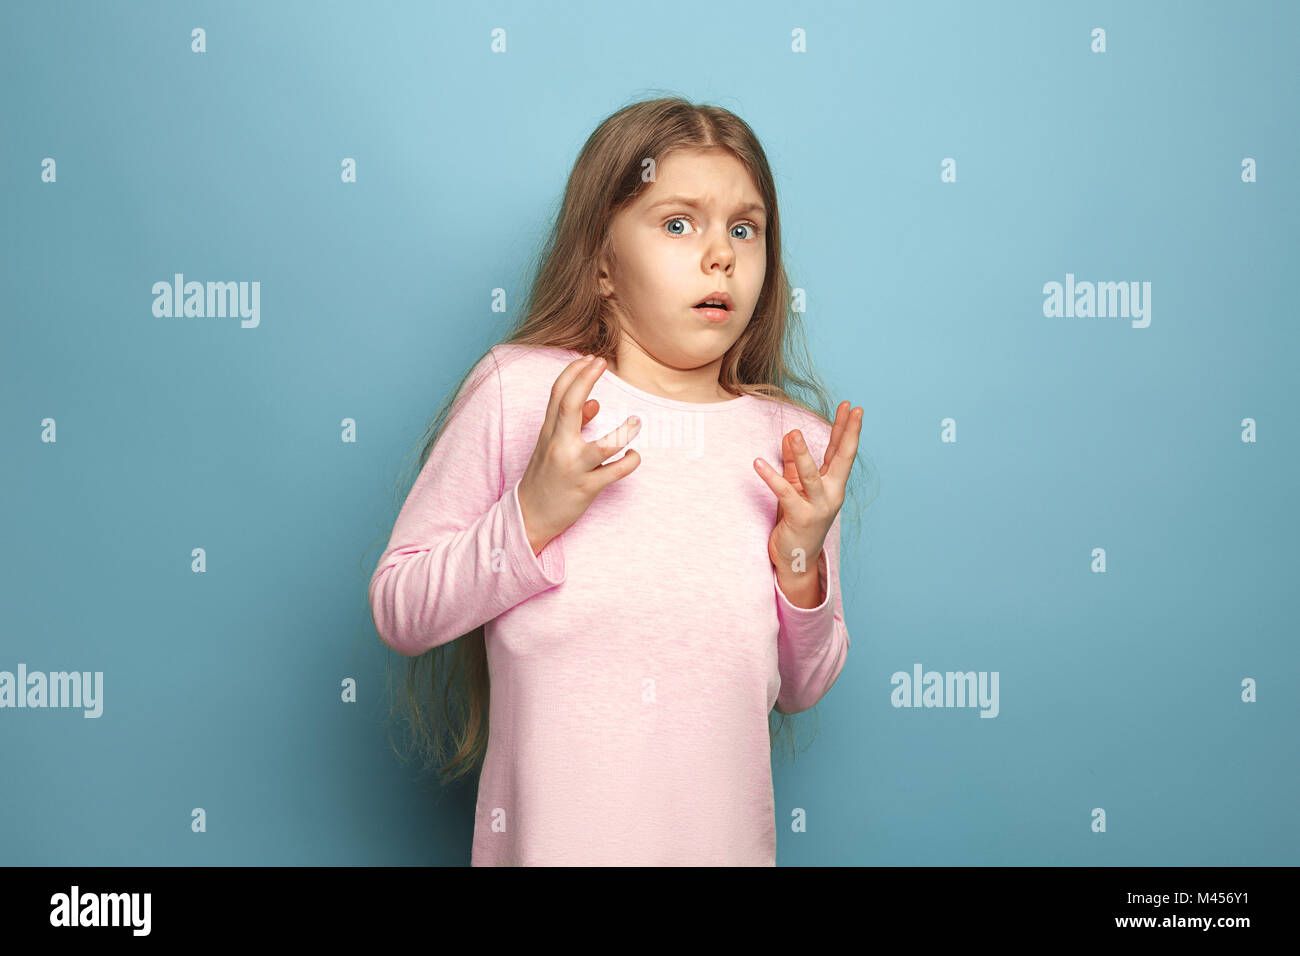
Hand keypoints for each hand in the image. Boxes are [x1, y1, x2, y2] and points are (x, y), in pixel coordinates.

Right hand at [517, 354, 640, 553]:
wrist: (528, 517)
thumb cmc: (544, 477)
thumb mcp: (552, 446)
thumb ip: (573, 423)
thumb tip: (595, 403)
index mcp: (548, 433)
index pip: (557, 394)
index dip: (573, 373)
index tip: (590, 358)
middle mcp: (558, 446)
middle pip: (569, 406)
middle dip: (585, 380)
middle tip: (602, 362)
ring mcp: (572, 468)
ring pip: (602, 447)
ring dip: (624, 432)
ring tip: (636, 421)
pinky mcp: (585, 489)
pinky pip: (614, 473)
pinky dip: (629, 463)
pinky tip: (634, 457)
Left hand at [754, 400, 862, 572]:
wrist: (797, 559)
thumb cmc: (798, 520)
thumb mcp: (797, 487)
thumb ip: (793, 463)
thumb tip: (789, 435)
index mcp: (833, 484)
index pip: (841, 451)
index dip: (846, 429)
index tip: (852, 407)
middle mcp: (831, 493)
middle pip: (841, 458)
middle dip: (846, 433)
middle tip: (850, 409)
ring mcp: (818, 506)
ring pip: (811, 475)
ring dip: (802, 454)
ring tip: (794, 433)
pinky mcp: (800, 517)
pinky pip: (784, 493)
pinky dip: (771, 477)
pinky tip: (758, 463)